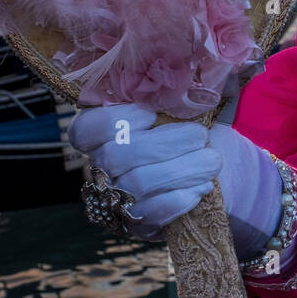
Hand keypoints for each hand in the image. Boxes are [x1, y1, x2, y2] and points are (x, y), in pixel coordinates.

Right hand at [68, 103, 279, 249]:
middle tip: (200, 136)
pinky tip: (203, 186)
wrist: (207, 166)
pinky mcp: (136, 225)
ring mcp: (115, 201)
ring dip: (182, 170)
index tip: (150, 115)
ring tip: (212, 160)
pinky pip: (151, 214)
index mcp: (101, 134)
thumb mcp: (174, 107)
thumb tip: (188, 72)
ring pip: (137, 184)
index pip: (84, 130)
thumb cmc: (185, 129)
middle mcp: (100, 169)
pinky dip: (180, 199)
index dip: (114, 121)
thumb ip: (168, 94)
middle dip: (165, 144)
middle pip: (115, 157)